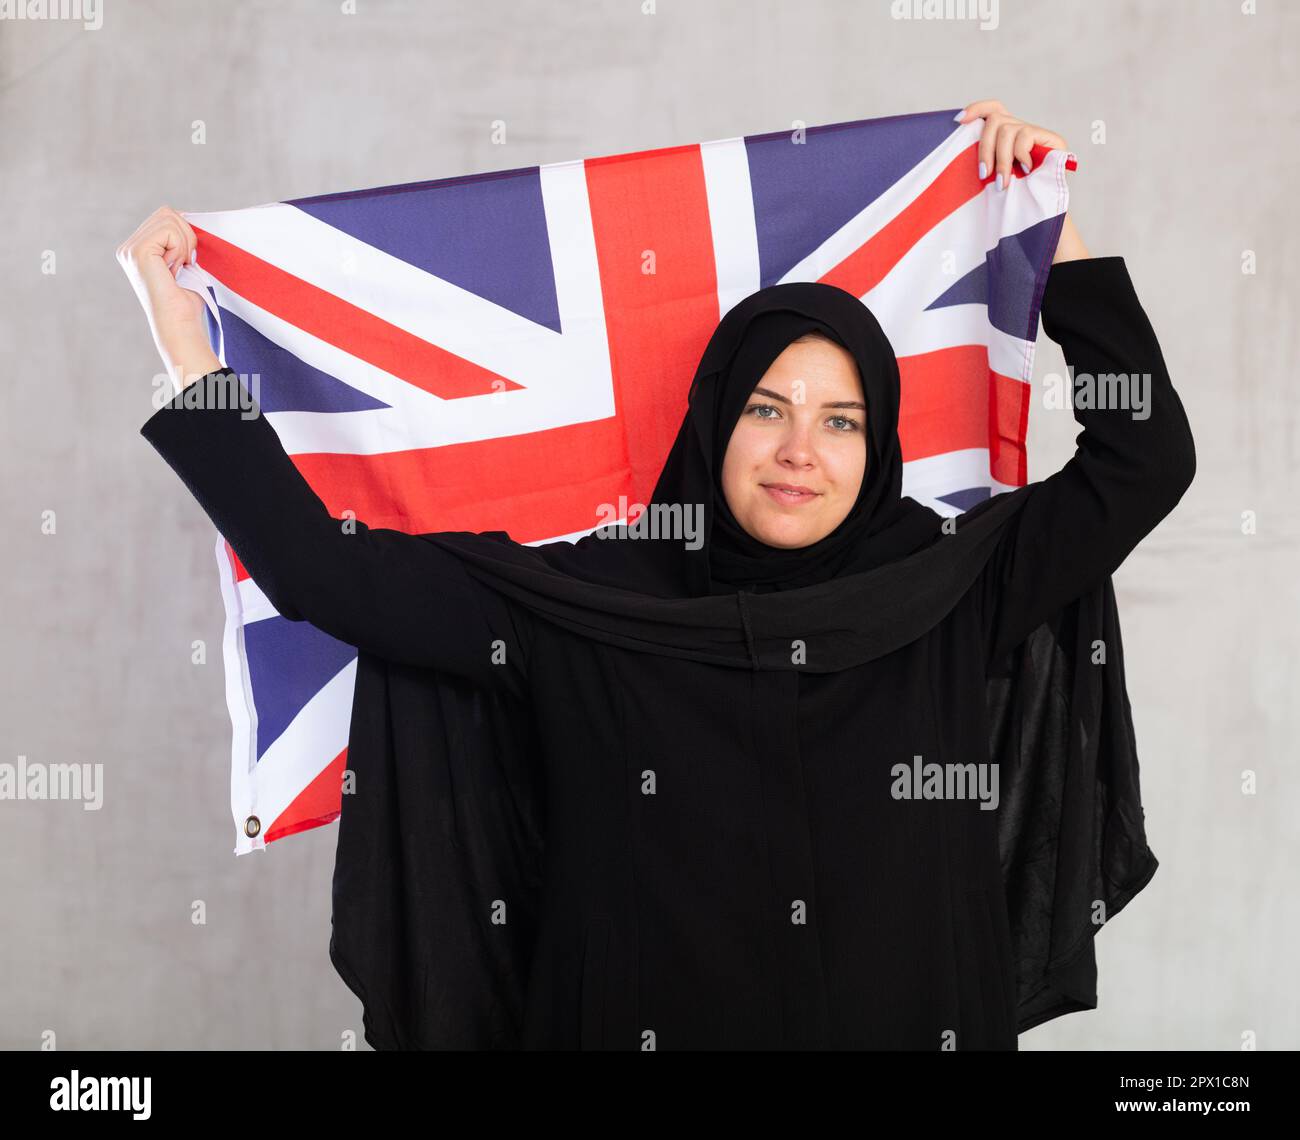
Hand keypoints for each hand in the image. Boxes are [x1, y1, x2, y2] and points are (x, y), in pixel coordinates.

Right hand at [116, 205, 219, 388]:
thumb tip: (188, 216)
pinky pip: (170, 231)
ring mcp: (130, 249)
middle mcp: (128, 247)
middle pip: (167, 213)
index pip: (165, 217)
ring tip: (179, 268)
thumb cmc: (186, 302)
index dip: (185, 235)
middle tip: (186, 264)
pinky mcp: (138, 252)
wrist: (180, 325)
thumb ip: (179, 240)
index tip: (187, 262)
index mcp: (137, 249)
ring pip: (169, 218)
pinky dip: (180, 249)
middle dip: (187, 236)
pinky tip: (175, 269)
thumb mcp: (183, 263)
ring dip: (185, 244)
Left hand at [954, 100, 1068, 191]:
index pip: (991, 108)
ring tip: (1003, 183)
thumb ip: (984, 161)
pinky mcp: (1049, 138)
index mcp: (1003, 133)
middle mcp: (1017, 128)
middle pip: (994, 120)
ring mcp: (1033, 132)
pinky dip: (1020, 156)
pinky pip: (1024, 137)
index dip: (976, 110)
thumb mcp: (993, 176)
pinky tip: (1024, 171)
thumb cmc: (1014, 195)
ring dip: (1002, 159)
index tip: (959, 120)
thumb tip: (960, 153)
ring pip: (1007, 130)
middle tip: (984, 175)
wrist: (1044, 208)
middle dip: (985, 149)